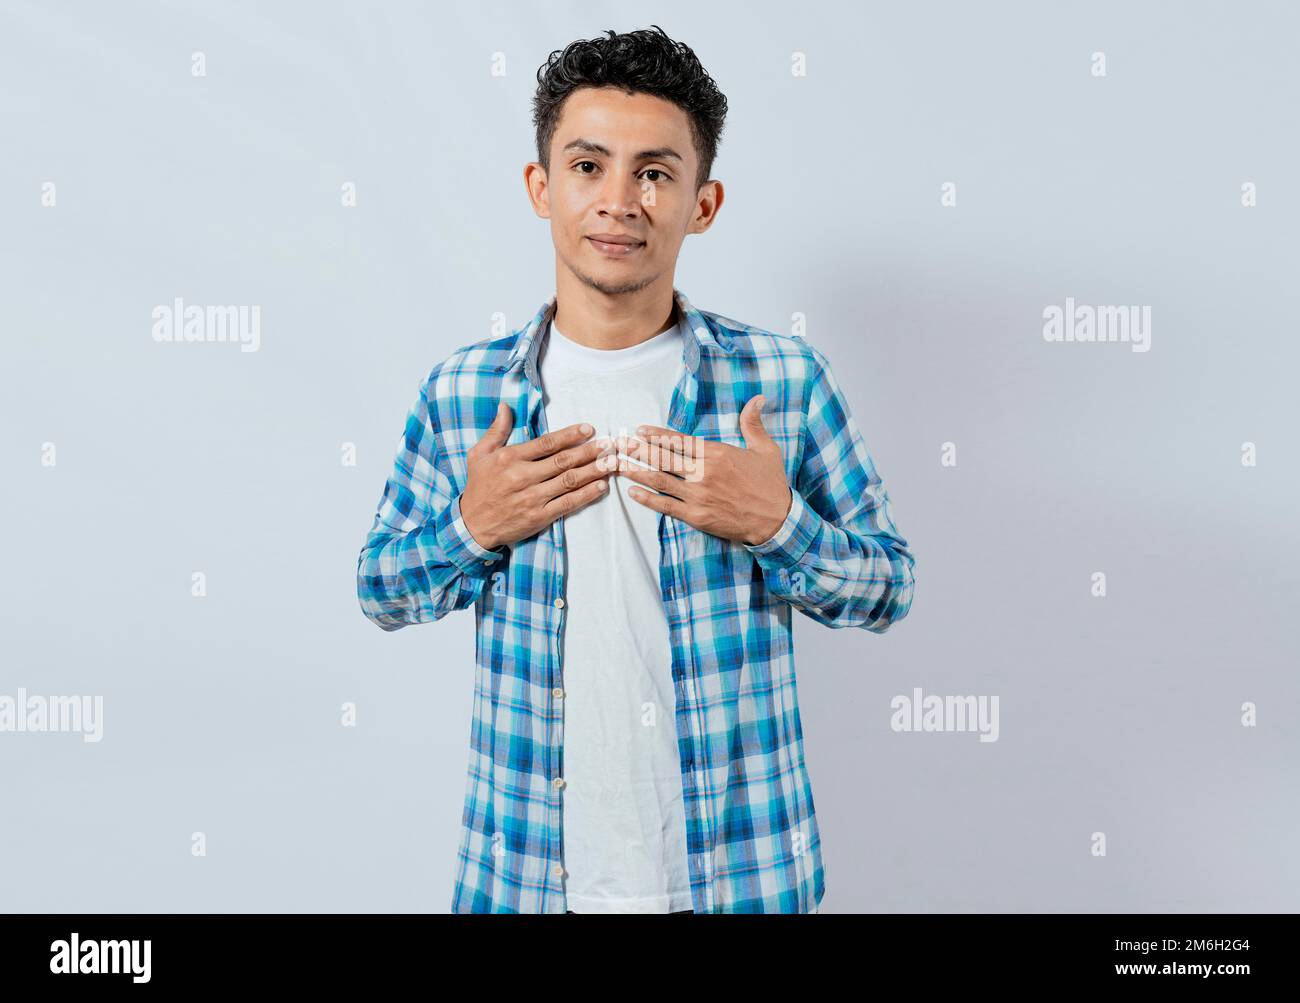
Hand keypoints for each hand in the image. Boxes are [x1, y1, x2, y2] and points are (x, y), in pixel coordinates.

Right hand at [460, 403, 616, 550]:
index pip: (546, 443)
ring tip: (612, 463)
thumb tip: (505, 407)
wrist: (472, 525)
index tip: (589, 429)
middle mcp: (523, 476)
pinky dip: (586, 495)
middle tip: (609, 444)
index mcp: (510, 458)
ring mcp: (532, 498)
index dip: (570, 435)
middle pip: (563, 461)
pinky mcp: (539, 516)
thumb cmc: (478, 487)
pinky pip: (567, 503)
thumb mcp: (478, 454)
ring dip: (593, 471)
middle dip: (589, 452)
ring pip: (569, 481)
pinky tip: (600, 486)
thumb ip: (496, 431)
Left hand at [614, 394, 791, 545]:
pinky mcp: (697, 516)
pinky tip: (633, 492)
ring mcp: (698, 496)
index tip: (639, 430)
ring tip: (618, 464)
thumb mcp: (766, 449)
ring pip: (660, 480)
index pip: (679, 440)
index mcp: (717, 454)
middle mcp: (703, 473)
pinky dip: (647, 499)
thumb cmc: (771, 484)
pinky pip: (666, 506)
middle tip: (618, 444)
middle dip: (638, 450)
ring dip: (637, 472)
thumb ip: (753, 423)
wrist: (777, 520)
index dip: (657, 434)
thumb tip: (758, 398)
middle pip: (663, 458)